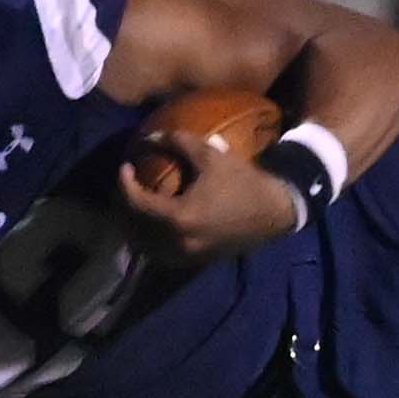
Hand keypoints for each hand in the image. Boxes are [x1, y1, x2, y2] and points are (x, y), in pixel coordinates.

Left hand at [118, 128, 301, 264]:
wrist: (275, 211)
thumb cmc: (243, 181)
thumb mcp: (210, 155)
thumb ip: (176, 142)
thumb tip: (150, 137)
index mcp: (179, 217)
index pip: (137, 203)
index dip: (124, 183)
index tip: (126, 167)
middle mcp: (178, 242)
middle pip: (134, 229)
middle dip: (123, 208)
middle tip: (125, 187)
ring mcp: (187, 255)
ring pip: (146, 246)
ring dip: (135, 227)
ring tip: (135, 206)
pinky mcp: (197, 260)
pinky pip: (162, 254)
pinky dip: (151, 239)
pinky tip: (154, 223)